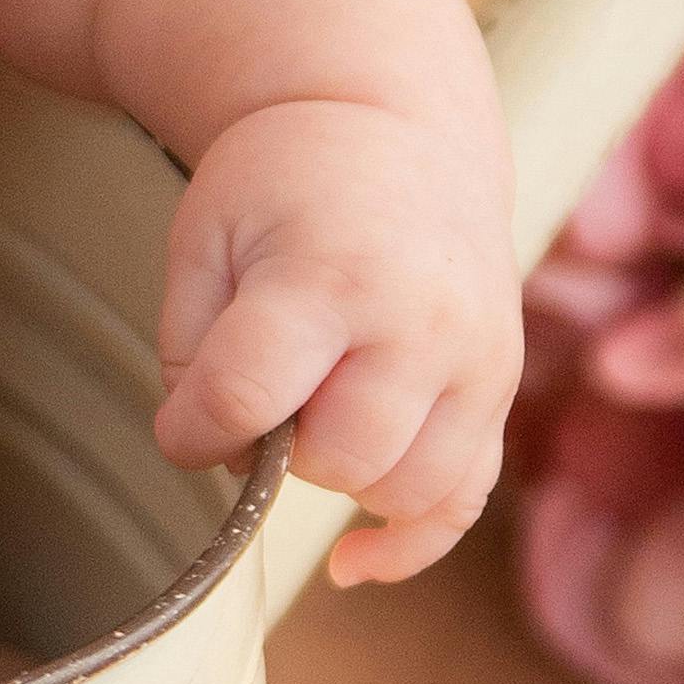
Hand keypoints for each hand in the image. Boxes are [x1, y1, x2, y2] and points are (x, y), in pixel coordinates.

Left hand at [148, 93, 520, 584]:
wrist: (396, 125)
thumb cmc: (285, 180)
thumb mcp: (206, 236)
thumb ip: (193, 352)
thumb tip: (218, 454)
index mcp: (331, 273)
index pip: (246, 400)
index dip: (191, 428)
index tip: (183, 417)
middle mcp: (421, 321)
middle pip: (336, 458)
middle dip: (280, 449)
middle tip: (266, 391)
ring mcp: (477, 358)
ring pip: (406, 489)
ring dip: (340, 477)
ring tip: (315, 408)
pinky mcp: (500, 386)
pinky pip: (465, 500)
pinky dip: (409, 541)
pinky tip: (353, 559)